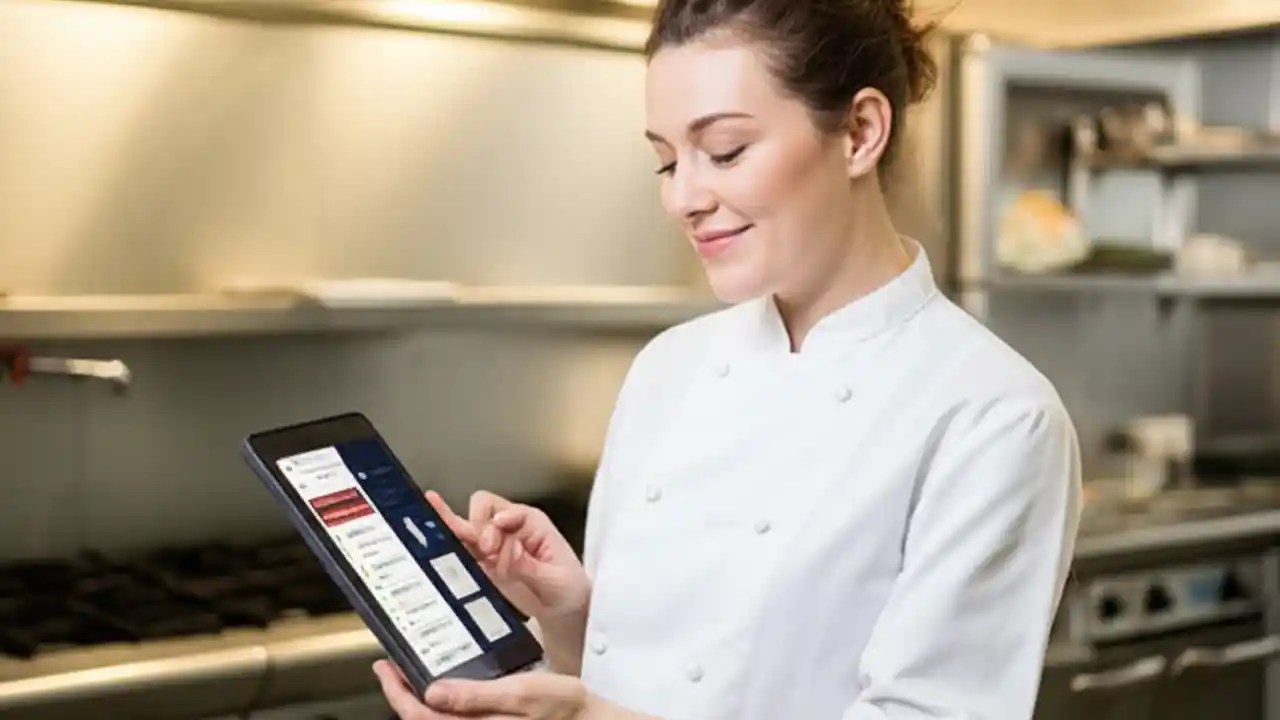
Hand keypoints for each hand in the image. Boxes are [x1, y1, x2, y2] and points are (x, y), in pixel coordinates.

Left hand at [374, 660, 589, 719]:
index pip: (419, 716)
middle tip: (391, 666)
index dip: (396, 693)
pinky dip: (443, 702)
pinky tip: (445, 684)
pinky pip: (456, 718)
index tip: (384, 668)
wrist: (586, 719)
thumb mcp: (521, 694)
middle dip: (402, 694)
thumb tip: (432, 693)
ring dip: (420, 698)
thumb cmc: (560, 707)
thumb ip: (476, 696)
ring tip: (412, 671)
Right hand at [427, 490, 589, 621]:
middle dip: (476, 527)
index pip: (503, 511)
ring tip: (432, 517)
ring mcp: (495, 546)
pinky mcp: (484, 564)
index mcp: (531, 524)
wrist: (564, 612)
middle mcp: (510, 529)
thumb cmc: (568, 588)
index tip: (492, 545)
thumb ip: (528, 565)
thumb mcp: (555, 579)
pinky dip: (448, 543)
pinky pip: (462, 550)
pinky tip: (430, 531)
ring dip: (454, 528)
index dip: (493, 524)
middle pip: (481, 511)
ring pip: (467, 527)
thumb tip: (507, 550)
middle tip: (484, 549)